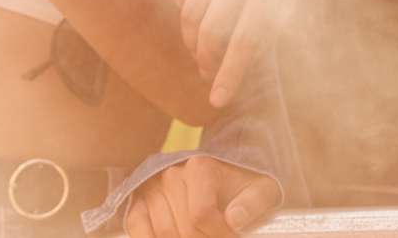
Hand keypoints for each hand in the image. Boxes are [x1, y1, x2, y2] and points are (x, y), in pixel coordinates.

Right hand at [124, 156, 281, 237]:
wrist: (222, 175)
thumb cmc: (241, 186)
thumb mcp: (260, 189)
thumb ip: (253, 203)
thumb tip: (234, 220)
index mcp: (200, 167)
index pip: (201, 215)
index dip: (219, 235)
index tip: (233, 237)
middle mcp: (172, 174)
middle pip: (183, 228)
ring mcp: (152, 187)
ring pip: (163, 233)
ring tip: (202, 237)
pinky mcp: (138, 200)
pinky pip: (138, 230)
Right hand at [171, 0, 288, 109]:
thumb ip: (272, 22)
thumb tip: (246, 63)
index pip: (245, 42)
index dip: (230, 75)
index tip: (218, 100)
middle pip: (210, 32)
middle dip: (207, 61)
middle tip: (209, 73)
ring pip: (190, 13)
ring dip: (193, 39)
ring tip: (201, 50)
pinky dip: (183, 7)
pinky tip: (193, 15)